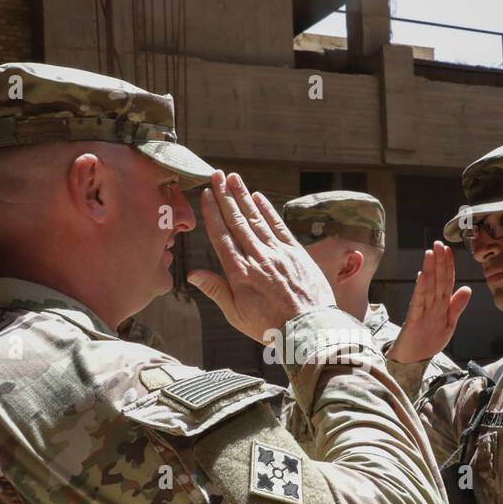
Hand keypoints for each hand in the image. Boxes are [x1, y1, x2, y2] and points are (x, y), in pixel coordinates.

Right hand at [187, 171, 335, 343]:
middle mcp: (257, 257)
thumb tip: (192, 274)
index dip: (212, 213)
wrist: (309, 328)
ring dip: (244, 197)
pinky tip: (258, 197)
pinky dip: (268, 210)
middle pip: (237, 221)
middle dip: (225, 196)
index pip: (221, 236)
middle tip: (216, 175)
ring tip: (233, 178)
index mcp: (239, 272)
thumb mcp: (236, 315)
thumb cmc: (270, 326)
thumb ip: (216, 290)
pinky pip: (279, 226)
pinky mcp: (296, 253)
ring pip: (256, 219)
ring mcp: (278, 253)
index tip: (205, 194)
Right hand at [387, 241, 470, 364]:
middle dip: (439, 262)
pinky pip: (418, 303)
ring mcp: (421, 311)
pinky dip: (421, 289)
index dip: (448, 266)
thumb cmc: (428, 341)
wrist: (413, 360)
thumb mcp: (449, 324)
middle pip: (437, 280)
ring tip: (430, 253)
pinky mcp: (413, 320)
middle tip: (438, 243)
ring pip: (428, 287)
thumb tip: (468, 289)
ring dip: (430, 270)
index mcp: (441, 305)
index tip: (449, 250)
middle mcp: (431, 304)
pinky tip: (423, 277)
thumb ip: (457, 307)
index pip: (446, 281)